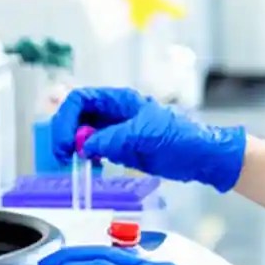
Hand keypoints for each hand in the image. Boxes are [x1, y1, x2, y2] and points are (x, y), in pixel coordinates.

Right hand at [51, 87, 245, 191]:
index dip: (65, 117)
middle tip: (62, 155)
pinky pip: (95, 148)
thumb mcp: (145, 136)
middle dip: (64, 132)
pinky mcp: (122, 148)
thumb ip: (113, 139)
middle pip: (77, 115)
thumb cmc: (181, 137)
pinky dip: (86, 156)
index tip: (63, 142)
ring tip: (70, 162)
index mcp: (120, 100)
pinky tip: (88, 165)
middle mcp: (115, 113)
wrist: (203, 156)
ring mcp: (117, 130)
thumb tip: (85, 146)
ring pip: (83, 132)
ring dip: (72, 145)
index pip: (80, 99)